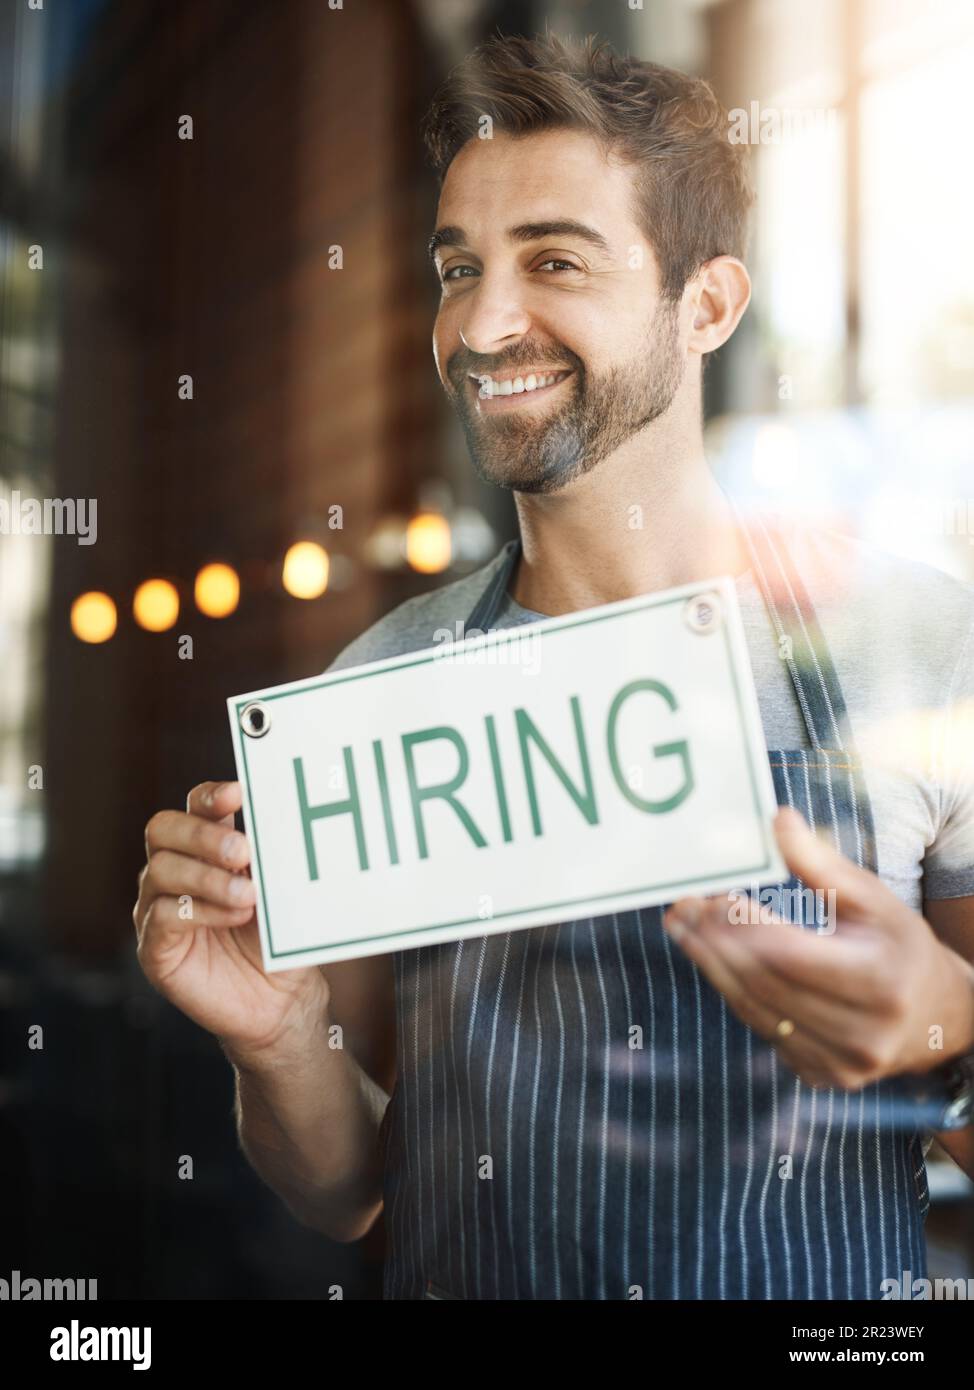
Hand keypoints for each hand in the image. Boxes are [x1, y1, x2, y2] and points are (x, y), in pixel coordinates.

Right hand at [133, 780, 328, 1060]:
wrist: (280, 998)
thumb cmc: (280, 936)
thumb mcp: (280, 891)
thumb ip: (271, 859)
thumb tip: (279, 824)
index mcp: (205, 846)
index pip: (195, 806)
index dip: (210, 797)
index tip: (238, 794)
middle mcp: (174, 869)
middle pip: (163, 829)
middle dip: (203, 835)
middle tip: (243, 852)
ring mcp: (157, 906)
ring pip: (161, 870)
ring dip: (208, 878)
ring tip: (248, 896)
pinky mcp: (154, 946)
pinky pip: (162, 916)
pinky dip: (200, 910)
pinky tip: (234, 916)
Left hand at [662, 806, 973, 1090]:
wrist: (935, 1016)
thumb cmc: (898, 945)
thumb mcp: (873, 897)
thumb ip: (820, 863)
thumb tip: (776, 820)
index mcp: (879, 982)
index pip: (791, 954)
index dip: (745, 925)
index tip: (710, 895)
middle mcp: (862, 1033)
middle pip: (764, 984)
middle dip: (715, 942)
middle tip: (682, 909)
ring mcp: (839, 1064)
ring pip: (755, 1010)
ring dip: (712, 966)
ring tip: (683, 929)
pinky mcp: (820, 1075)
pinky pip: (762, 1028)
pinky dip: (733, 991)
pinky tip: (712, 960)